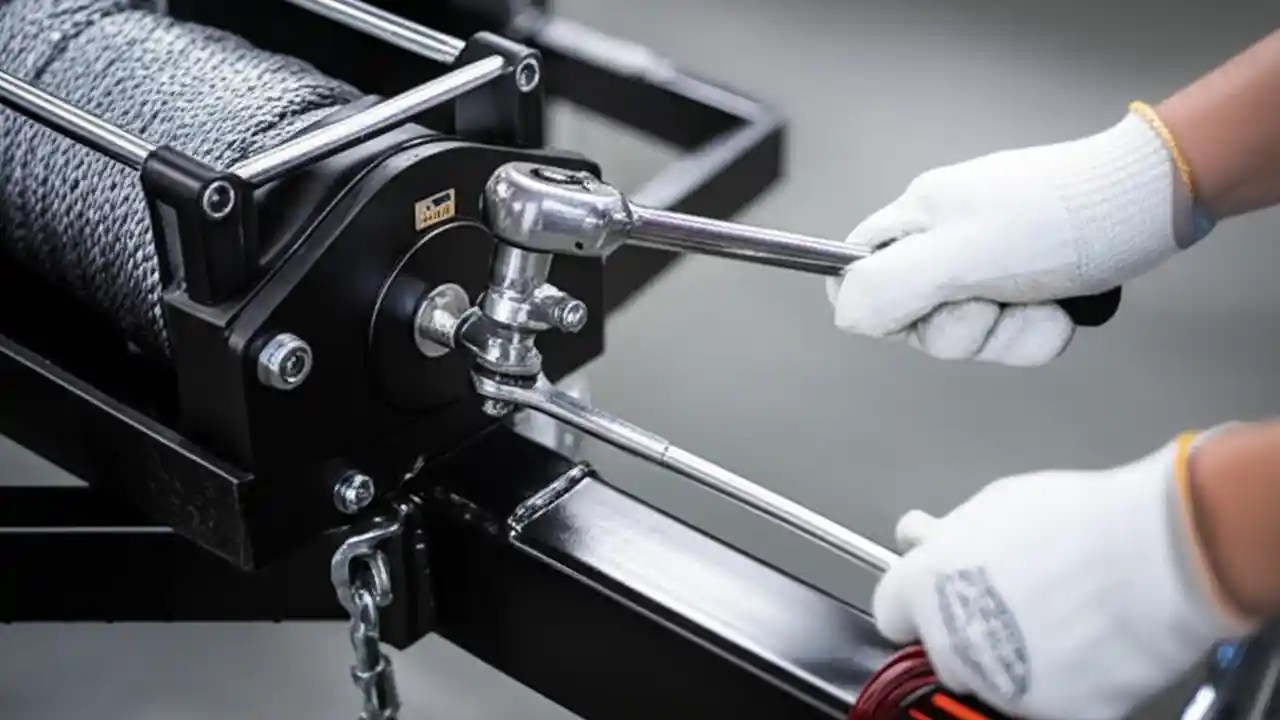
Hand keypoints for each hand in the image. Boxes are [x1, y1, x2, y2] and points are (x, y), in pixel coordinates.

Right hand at [830, 113, 1195, 365]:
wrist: (1150, 203)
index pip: (854, 271)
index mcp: (917, 218)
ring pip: (967, 334)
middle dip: (961, 329)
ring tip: (1040, 301)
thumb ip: (890, 285)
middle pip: (914, 319)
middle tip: (994, 300)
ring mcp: (987, 263)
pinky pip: (1009, 335)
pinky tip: (1060, 309)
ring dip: (1007, 334)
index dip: (875, 305)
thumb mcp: (961, 253)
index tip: (917, 310)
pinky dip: (1036, 333)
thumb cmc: (1057, 219)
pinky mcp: (1026, 284)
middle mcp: (944, 239)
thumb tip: (844, 314)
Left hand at [873, 436, 1249, 719]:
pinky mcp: (1053, 715)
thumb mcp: (993, 507)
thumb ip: (948, 536)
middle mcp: (949, 643)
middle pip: (944, 650)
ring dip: (1016, 659)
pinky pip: (1049, 702)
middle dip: (968, 632)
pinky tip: (1094, 646)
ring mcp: (999, 686)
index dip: (918, 603)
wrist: (1155, 555)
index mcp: (923, 589)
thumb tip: (921, 538)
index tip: (938, 598)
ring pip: (994, 681)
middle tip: (1018, 602)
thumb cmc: (1075, 520)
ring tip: (1067, 617)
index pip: (892, 611)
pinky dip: (1067, 684)